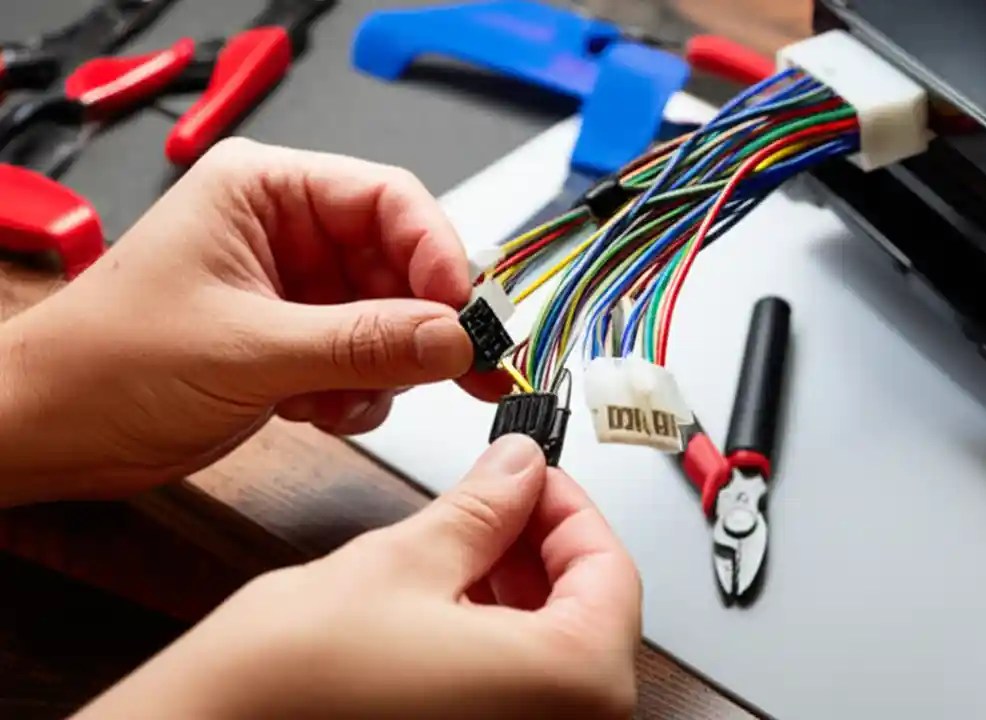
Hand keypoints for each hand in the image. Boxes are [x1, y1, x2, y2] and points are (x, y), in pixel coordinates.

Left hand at [0, 139, 510, 503]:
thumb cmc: (106, 364)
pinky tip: (316, 411)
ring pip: (391, 317)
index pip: (387, 198)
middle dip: (421, 322)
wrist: (49, 432)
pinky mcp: (295, 339)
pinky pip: (367, 358)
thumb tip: (454, 337)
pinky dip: (359, 392)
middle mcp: (285, 231)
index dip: (437, 251)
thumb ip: (362, 343)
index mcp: (265, 190)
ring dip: (383, 368)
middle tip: (461, 368)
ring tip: (342, 397)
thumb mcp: (249, 350)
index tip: (465, 310)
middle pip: (400, 261)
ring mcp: (293, 288)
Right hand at [76, 436, 642, 719]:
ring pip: (555, 653)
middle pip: (591, 614)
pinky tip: (452, 600)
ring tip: (467, 540)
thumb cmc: (286, 685)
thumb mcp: (403, 562)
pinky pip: (518, 689)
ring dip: (522, 589)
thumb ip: (483, 509)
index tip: (535, 472)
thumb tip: (521, 468)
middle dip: (544, 545)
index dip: (571, 508)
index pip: (613, 572)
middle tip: (498, 495)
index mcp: (568, 684)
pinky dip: (500, 639)